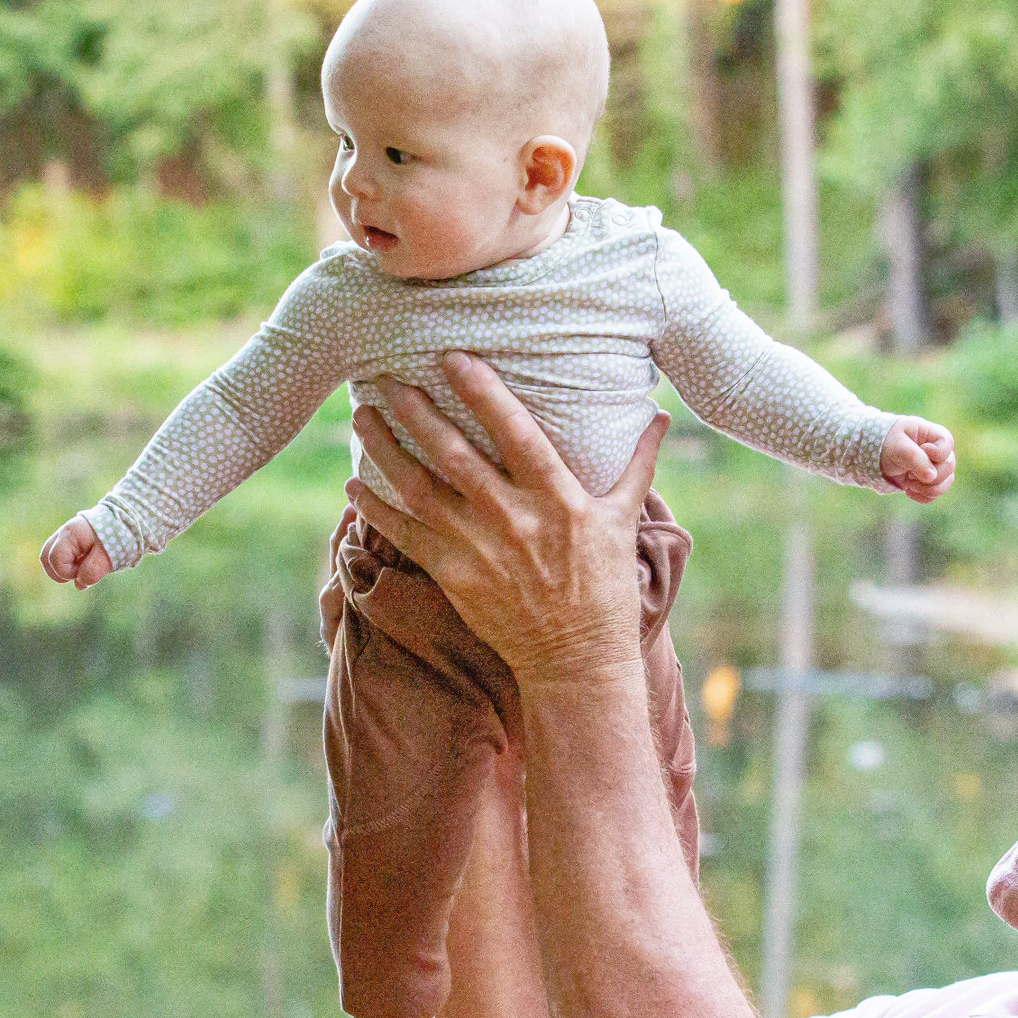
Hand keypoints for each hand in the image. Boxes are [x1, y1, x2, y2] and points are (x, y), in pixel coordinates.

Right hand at [41, 515, 112, 587]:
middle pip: (46, 558)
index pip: (54, 559)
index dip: (67, 572)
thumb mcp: (108, 557)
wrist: (125, 522)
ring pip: (49, 559)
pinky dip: (69, 565)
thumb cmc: (117, 537)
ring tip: (82, 568)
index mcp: (70, 533)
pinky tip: (83, 564)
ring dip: (63, 570)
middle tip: (80, 572)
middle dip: (60, 572)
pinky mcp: (69, 543)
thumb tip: (79, 585)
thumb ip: (92, 571)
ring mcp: (64, 537)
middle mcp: (62, 533)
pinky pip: (59, 557)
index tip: (84, 570)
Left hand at [347, 352, 662, 685]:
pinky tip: (355, 485)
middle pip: (455, 455)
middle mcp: (515, 520)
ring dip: (386, 450)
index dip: (484, 393)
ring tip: (362, 416)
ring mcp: (480, 550)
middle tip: (385, 377)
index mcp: (560, 500)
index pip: (518, 434)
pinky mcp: (454, 577)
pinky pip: (406, 536)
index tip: (454, 358)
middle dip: (417, 412)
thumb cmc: (603, 589)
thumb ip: (637, 465)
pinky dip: (376, 509)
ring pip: (420, 490)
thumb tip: (663, 417)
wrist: (576, 660)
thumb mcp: (623, 522)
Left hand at [880, 416, 956, 503]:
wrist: (876, 456)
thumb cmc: (888, 443)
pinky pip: (935, 495)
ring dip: (926, 488)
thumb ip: (915, 459)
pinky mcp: (931, 483)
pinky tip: (909, 490)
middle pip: (949, 467)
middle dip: (928, 474)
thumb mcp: (898, 447)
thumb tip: (932, 477)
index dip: (932, 453)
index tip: (916, 450)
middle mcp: (940, 452)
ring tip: (909, 482)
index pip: (947, 447)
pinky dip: (922, 496)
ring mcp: (937, 468)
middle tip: (909, 471)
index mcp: (935, 435)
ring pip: (946, 483)